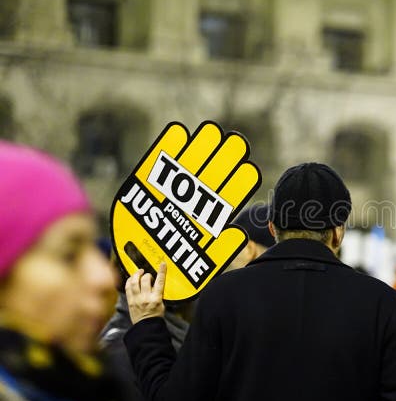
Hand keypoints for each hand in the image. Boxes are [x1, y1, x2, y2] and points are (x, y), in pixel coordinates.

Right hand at [111, 122, 260, 300]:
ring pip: (190, 163)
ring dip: (202, 146)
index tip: (250, 170)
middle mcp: (194, 199)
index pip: (231, 195)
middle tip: (237, 143)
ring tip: (212, 132)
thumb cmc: (177, 268)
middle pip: (214, 174)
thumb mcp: (202, 262)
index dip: (241, 182)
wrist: (140, 265)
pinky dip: (169, 147)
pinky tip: (179, 131)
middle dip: (226, 158)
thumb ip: (220, 249)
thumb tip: (239, 233)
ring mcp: (171, 189)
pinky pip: (158, 162)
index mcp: (211, 215)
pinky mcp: (148, 183)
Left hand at [125, 263, 166, 323]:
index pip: (160, 282)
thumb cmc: (155, 317)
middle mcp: (145, 298)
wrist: (146, 327)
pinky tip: (131, 279)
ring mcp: (136, 299)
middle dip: (147, 275)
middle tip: (148, 275)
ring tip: (139, 272)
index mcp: (156, 299)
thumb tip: (156, 284)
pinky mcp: (129, 301)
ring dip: (137, 275)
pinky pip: (127, 288)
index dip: (161, 271)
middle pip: (145, 280)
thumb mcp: (162, 304)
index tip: (162, 264)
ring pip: (134, 282)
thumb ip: (158, 293)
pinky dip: (129, 281)